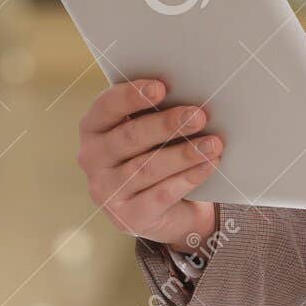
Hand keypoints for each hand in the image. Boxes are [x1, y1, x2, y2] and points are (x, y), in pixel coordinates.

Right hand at [77, 78, 221, 251]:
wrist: (165, 209)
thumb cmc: (156, 152)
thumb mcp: (149, 131)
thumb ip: (157, 112)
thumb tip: (190, 94)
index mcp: (93, 128)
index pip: (106, 107)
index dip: (131, 96)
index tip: (161, 87)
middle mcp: (92, 159)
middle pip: (130, 137)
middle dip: (167, 124)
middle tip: (198, 115)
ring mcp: (107, 191)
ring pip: (148, 167)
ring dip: (184, 154)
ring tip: (213, 143)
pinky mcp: (127, 217)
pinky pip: (161, 194)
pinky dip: (188, 178)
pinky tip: (208, 165)